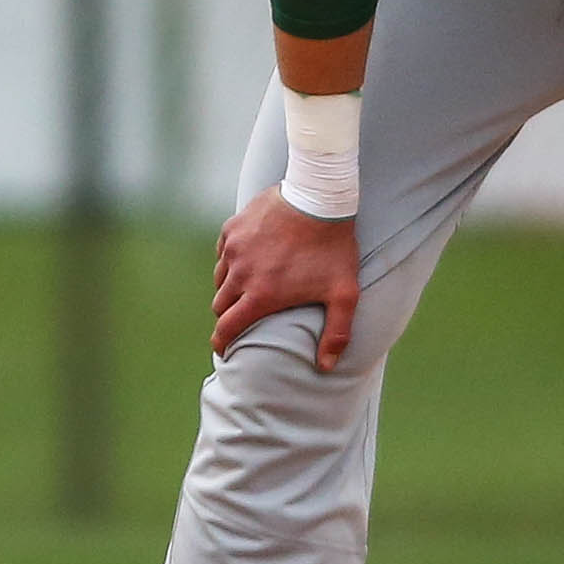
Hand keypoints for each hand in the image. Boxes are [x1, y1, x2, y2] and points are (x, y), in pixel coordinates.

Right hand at [211, 194, 361, 367]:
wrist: (319, 197)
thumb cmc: (333, 248)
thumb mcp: (343, 293)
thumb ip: (337, 333)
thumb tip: (326, 366)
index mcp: (261, 295)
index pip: (227, 328)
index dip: (221, 343)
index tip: (223, 350)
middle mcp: (240, 274)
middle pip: (220, 305)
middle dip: (228, 316)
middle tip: (241, 318)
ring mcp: (234, 249)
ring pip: (220, 279)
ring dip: (229, 288)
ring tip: (247, 289)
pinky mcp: (233, 228)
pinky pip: (223, 252)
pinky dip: (231, 261)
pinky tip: (248, 260)